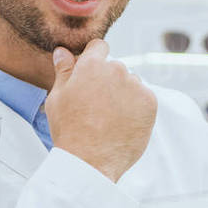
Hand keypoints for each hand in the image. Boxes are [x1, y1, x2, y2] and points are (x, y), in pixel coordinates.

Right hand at [45, 40, 156, 183]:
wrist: (90, 161)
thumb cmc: (69, 130)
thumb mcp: (58, 97)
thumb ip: (63, 71)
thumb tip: (63, 51)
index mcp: (91, 65)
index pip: (99, 47)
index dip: (95, 59)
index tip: (93, 77)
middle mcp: (116, 69)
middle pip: (116, 68)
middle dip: (109, 81)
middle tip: (98, 107)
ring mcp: (135, 85)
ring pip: (131, 83)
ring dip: (124, 94)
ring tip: (110, 118)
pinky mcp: (150, 101)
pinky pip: (144, 98)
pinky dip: (137, 108)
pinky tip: (123, 123)